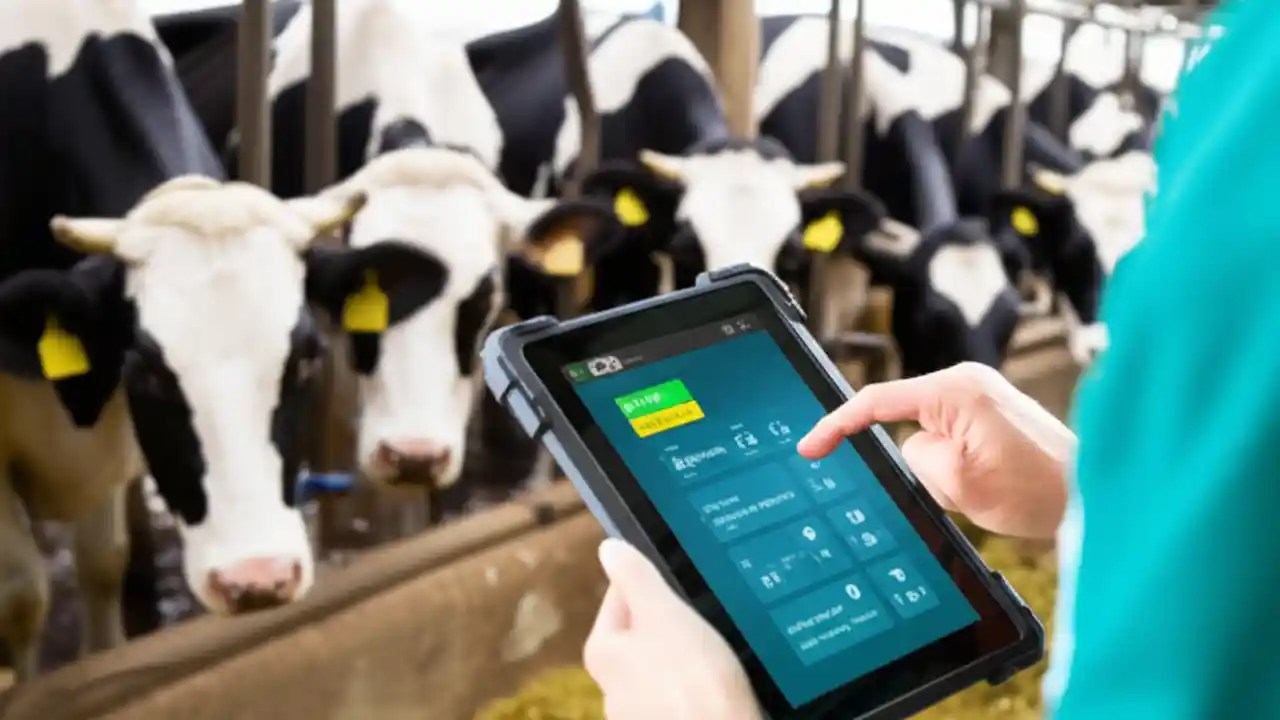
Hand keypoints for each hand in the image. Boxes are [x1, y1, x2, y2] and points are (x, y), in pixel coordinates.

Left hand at [584, 539, 761, 719]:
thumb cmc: (691, 676)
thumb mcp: (663, 613)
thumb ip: (635, 578)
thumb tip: (607, 548)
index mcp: (602, 652)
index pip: (618, 599)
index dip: (649, 583)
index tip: (679, 581)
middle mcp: (611, 688)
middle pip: (640, 636)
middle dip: (669, 624)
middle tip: (703, 614)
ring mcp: (640, 715)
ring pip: (662, 669)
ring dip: (686, 658)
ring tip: (716, 650)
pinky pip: (682, 697)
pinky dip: (698, 687)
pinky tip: (718, 683)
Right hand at [798, 362, 1074, 538]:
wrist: (1096, 496)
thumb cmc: (1039, 488)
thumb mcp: (959, 484)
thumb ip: (917, 459)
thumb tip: (914, 451)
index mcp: (955, 390)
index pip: (876, 401)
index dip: (837, 424)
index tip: (810, 446)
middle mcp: (967, 383)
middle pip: (905, 425)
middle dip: (923, 466)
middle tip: (963, 489)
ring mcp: (981, 397)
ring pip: (928, 442)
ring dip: (946, 473)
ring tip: (991, 488)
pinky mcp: (991, 415)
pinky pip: (949, 443)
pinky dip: (959, 470)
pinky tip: (994, 484)